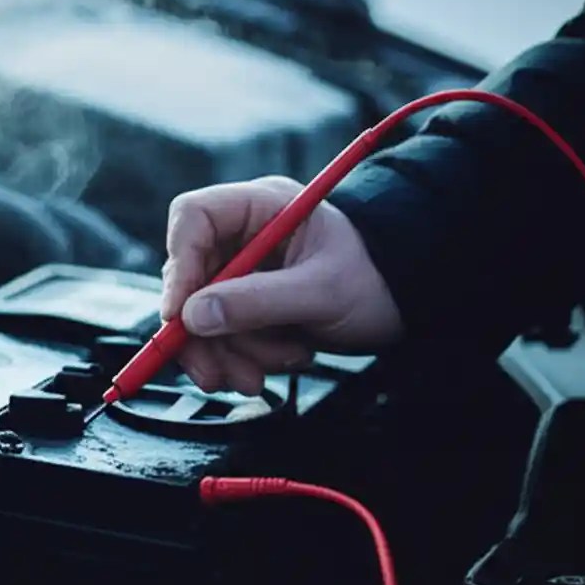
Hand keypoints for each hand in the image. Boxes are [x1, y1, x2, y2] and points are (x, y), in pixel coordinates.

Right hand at [161, 176, 403, 394]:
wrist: (405, 303)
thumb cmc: (376, 278)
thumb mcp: (321, 292)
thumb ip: (257, 302)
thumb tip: (194, 317)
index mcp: (261, 207)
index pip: (194, 219)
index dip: (179, 264)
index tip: (179, 315)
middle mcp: (244, 235)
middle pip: (189, 276)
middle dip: (199, 332)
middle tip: (211, 372)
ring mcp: (244, 272)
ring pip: (201, 314)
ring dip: (224, 354)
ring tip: (258, 377)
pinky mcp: (249, 305)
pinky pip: (222, 334)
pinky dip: (239, 359)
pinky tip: (271, 367)